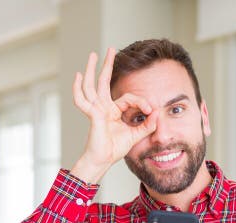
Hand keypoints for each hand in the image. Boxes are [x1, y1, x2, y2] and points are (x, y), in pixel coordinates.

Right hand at [70, 48, 157, 183]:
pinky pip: (84, 100)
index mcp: (113, 111)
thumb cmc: (115, 149)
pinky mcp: (93, 115)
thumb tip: (157, 113)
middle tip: (110, 49)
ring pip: (92, 85)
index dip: (142, 102)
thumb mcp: (136, 135)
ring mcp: (96, 110)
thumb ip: (147, 125)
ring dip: (92, 69)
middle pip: (103, 81)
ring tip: (93, 54)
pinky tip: (78, 76)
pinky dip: (78, 88)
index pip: (129, 98)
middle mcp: (103, 108)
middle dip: (107, 65)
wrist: (103, 160)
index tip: (150, 111)